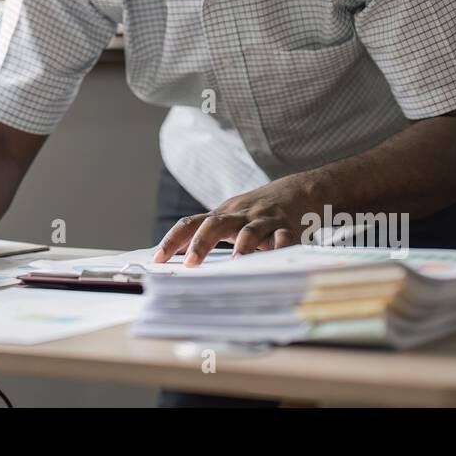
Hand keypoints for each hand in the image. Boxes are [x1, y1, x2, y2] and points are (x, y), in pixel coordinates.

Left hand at [151, 180, 310, 265]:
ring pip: (250, 231)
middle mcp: (239, 215)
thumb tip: (178, 259)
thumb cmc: (255, 213)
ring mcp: (263, 220)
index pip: (190, 223)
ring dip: (242, 246)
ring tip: (235, 263)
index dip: (172, 240)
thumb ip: (208, 236)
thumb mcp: (230, 218)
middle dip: (201, 243)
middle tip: (191, 264)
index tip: (158, 260)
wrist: (297, 191)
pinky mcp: (287, 228)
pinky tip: (276, 260)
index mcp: (222, 215)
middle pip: (215, 224)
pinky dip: (280, 248)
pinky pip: (284, 238)